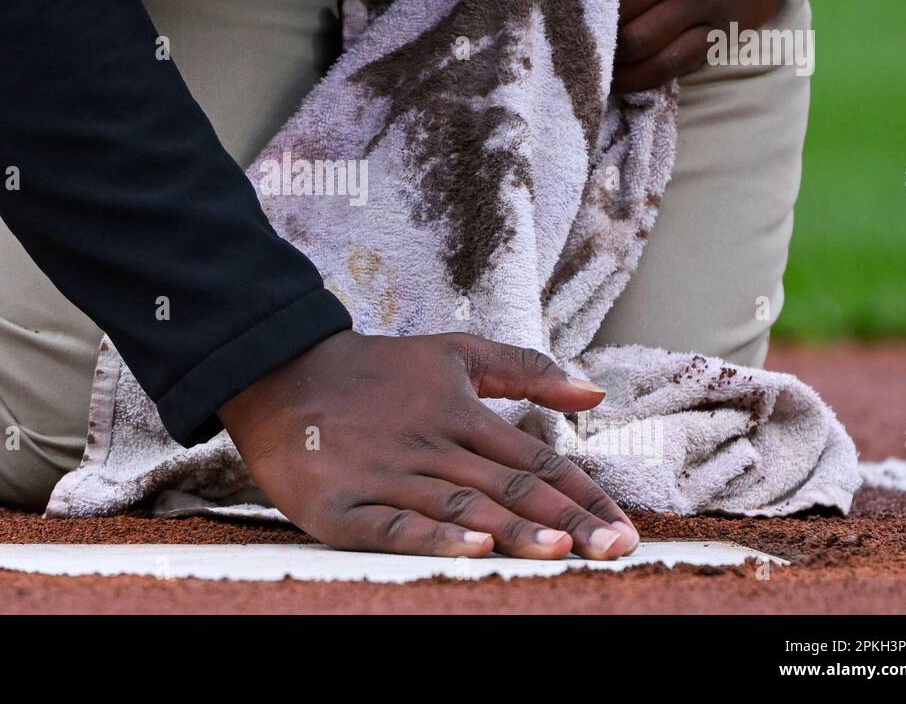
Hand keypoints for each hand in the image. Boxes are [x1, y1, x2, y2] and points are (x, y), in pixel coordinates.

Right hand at [219, 330, 638, 558]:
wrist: (279, 374)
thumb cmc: (374, 370)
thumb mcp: (452, 354)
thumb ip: (524, 369)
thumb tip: (595, 394)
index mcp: (460, 414)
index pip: (536, 461)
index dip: (583, 494)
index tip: (626, 526)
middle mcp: (431, 446)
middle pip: (509, 488)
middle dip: (568, 521)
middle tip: (617, 551)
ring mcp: (387, 477)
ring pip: (461, 506)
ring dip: (513, 530)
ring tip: (562, 551)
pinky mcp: (344, 508)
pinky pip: (395, 525)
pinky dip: (434, 536)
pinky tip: (472, 548)